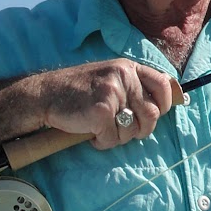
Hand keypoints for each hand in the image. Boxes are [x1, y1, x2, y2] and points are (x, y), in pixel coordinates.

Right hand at [39, 60, 176, 149]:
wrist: (45, 94)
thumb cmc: (78, 91)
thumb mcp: (110, 77)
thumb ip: (132, 87)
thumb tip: (160, 108)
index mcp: (128, 68)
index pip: (164, 85)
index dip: (164, 104)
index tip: (152, 114)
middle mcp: (124, 77)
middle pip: (152, 115)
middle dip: (140, 129)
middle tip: (122, 129)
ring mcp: (112, 94)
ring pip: (133, 131)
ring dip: (118, 137)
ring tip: (101, 128)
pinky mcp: (101, 112)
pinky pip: (112, 139)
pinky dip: (101, 142)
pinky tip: (89, 132)